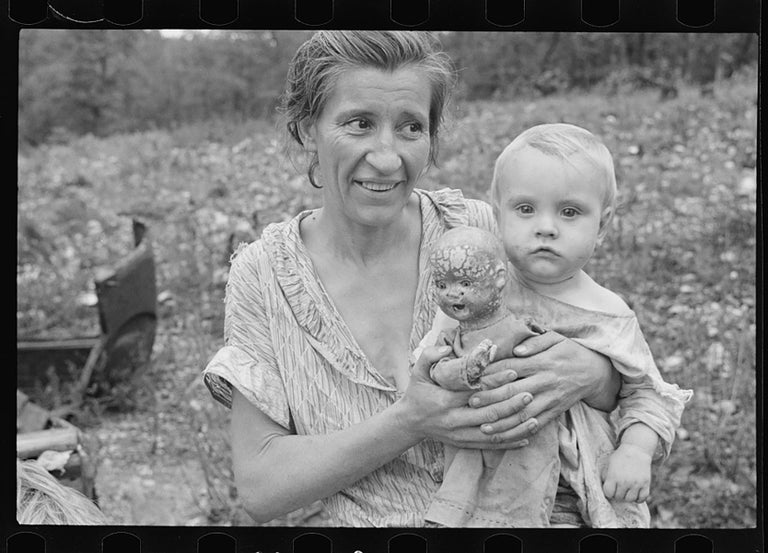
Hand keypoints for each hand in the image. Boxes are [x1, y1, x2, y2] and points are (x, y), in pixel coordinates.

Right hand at [396, 345, 531, 448]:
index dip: (495, 382)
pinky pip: (490, 445)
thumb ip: (430, 356)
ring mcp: (460, 434)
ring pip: (493, 433)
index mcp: (445, 401)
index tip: (513, 373)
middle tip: (530, 393)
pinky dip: (510, 443)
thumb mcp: (417, 371)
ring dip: (516, 427)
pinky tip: (526, 438)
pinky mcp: (464, 443)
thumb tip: (447, 347)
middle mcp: (454, 420)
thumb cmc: (417, 392)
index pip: (475, 391)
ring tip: (536, 418)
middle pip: (489, 414)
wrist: (409, 422)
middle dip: (511, 404)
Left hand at [467, 332, 618, 442]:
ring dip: (503, 422)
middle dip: (491, 399)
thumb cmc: (569, 352)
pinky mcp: (556, 411)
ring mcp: (551, 399)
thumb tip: (516, 350)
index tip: (474, 380)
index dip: (492, 374)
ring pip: (524, 414)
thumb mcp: (555, 338)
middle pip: (514, 392)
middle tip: (471, 404)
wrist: (596, 372)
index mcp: (542, 362)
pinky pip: (537, 425)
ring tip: (484, 426)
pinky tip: (506, 436)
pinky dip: (521, 432)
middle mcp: (545, 381)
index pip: (512, 368)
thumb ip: (534, 342)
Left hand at [602, 443, 652, 502]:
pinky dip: (638, 499)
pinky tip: (635, 493)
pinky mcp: (645, 484)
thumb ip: (605, 475)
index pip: (608, 493)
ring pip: (630, 499)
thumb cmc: (620, 457)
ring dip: (627, 496)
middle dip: (617, 494)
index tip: (610, 488)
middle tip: (618, 488)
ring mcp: (636, 484)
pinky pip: (642, 498)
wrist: (636, 450)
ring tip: (626, 490)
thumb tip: (604, 485)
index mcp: (614, 476)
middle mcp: (624, 481)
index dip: (608, 491)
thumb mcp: (609, 463)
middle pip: (619, 497)